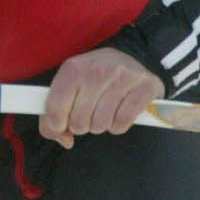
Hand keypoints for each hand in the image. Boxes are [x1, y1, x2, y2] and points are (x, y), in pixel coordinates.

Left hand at [40, 49, 165, 149]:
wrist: (128, 59)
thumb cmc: (92, 80)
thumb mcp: (68, 88)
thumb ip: (53, 117)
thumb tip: (65, 140)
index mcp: (73, 68)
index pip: (55, 110)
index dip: (57, 125)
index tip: (63, 124)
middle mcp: (97, 70)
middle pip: (79, 121)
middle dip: (81, 125)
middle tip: (88, 114)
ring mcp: (123, 76)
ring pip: (101, 124)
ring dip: (100, 125)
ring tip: (104, 112)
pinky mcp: (145, 86)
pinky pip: (122, 122)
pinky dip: (118, 126)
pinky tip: (119, 113)